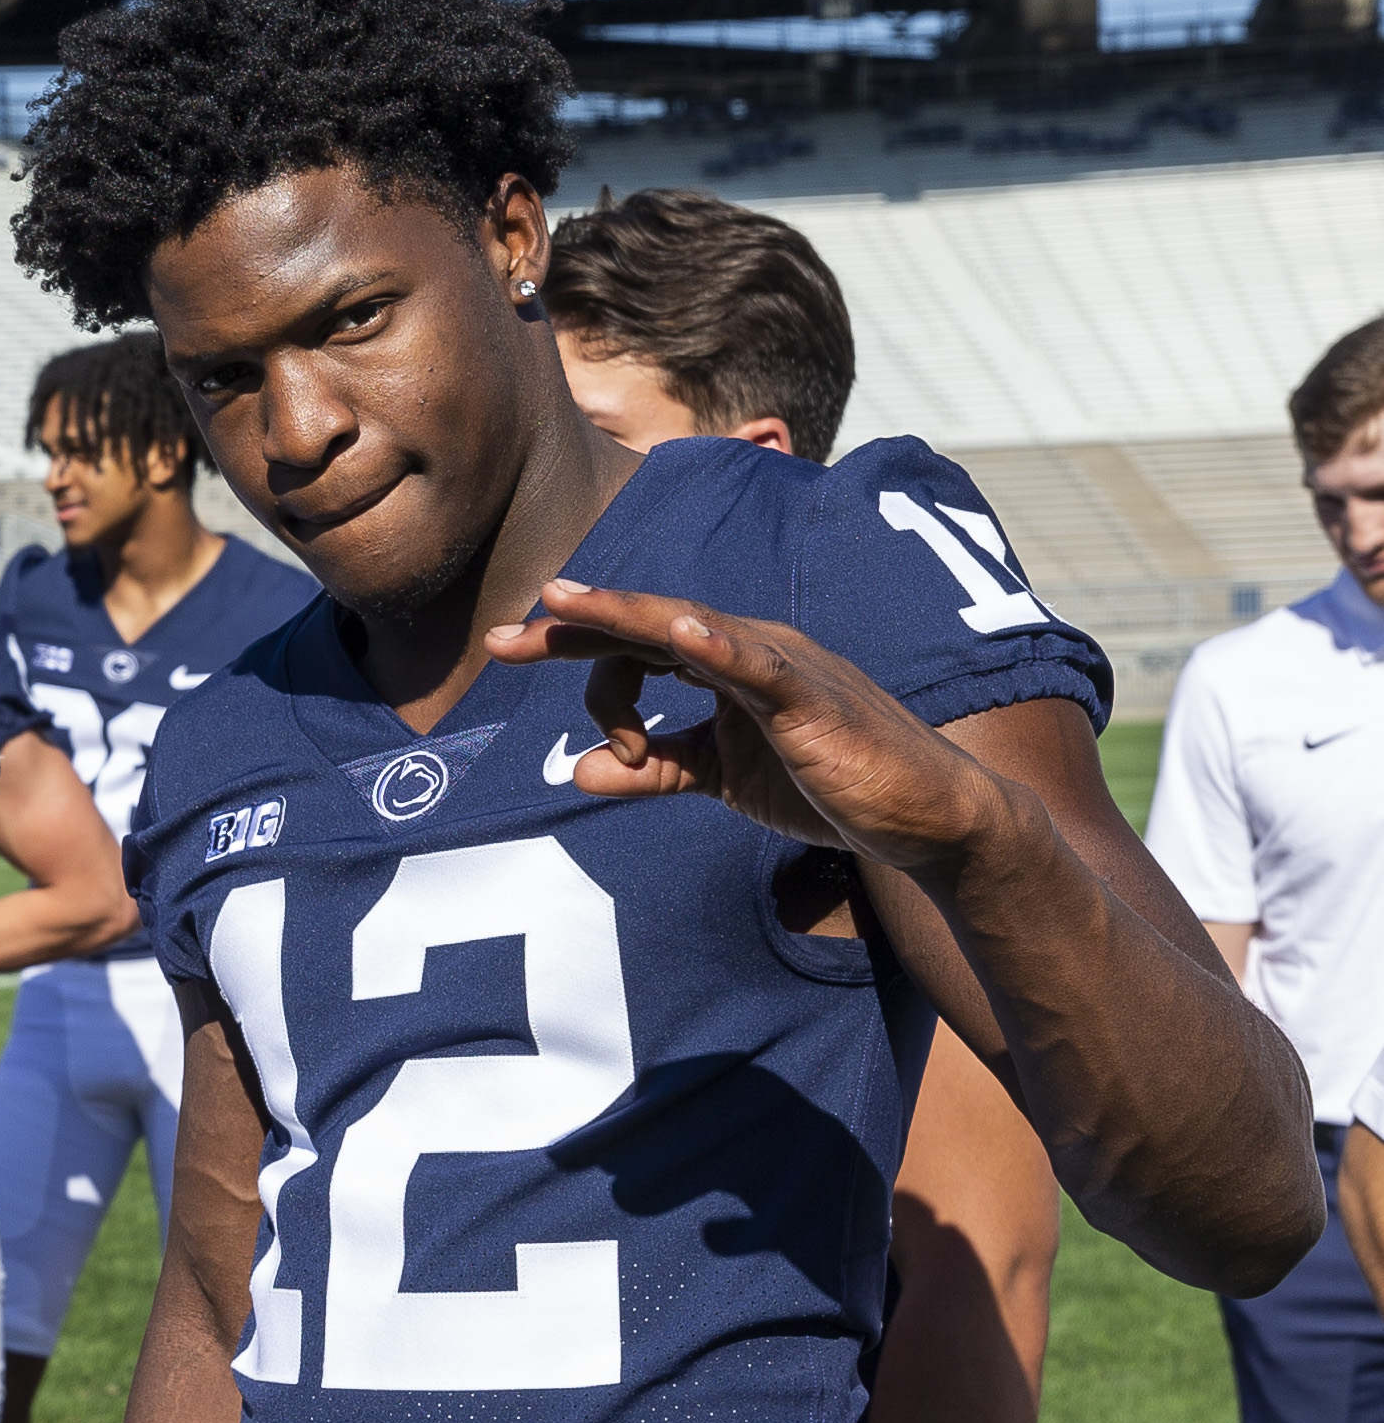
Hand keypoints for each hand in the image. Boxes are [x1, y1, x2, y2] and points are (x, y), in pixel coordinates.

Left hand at [485, 580, 1016, 872]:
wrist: (920, 817)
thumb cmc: (827, 785)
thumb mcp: (721, 777)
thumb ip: (655, 767)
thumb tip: (575, 770)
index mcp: (724, 663)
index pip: (634, 643)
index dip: (571, 647)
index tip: (506, 652)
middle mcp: (748, 650)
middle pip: (648, 625)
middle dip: (574, 624)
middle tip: (501, 637)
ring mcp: (782, 667)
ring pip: (691, 631)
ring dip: (624, 617)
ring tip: (564, 604)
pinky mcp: (812, 699)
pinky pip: (761, 666)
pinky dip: (721, 647)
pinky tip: (683, 633)